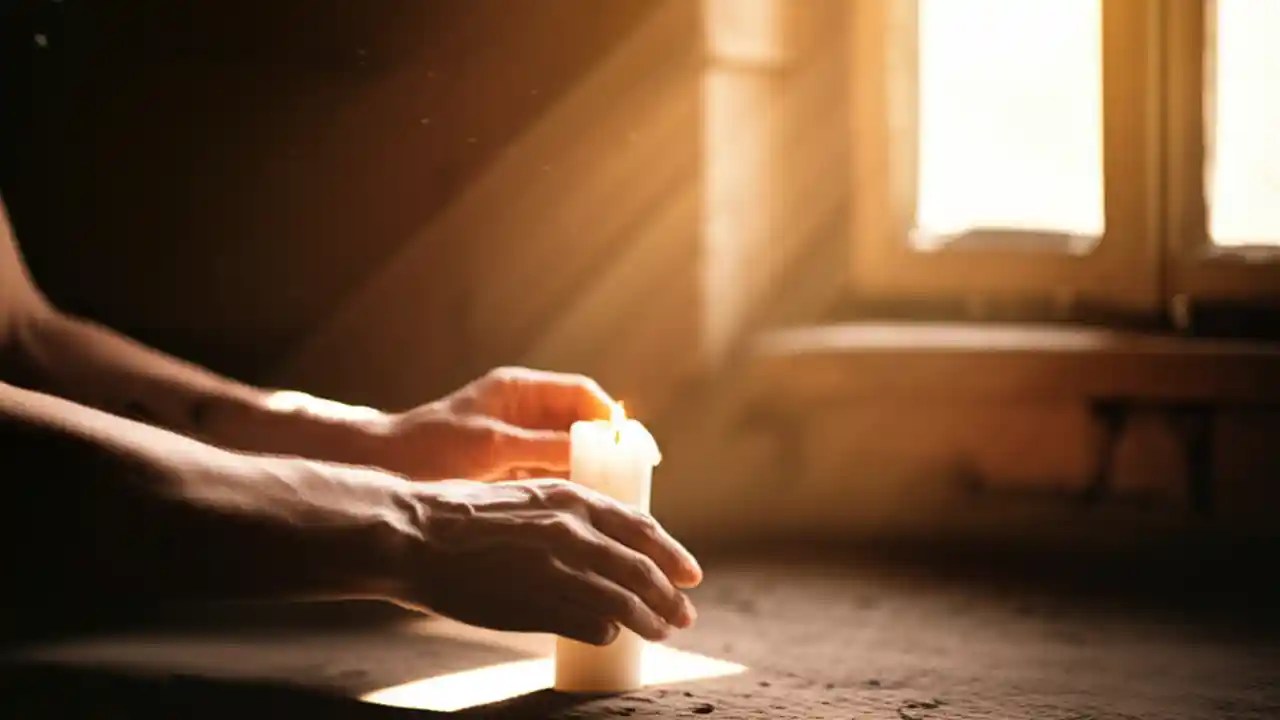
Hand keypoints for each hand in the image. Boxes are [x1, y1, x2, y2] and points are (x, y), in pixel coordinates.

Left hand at [379, 367, 614, 480]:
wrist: (384, 470)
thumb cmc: (430, 448)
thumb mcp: (492, 446)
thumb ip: (542, 447)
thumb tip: (593, 451)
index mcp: (520, 391)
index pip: (583, 395)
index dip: (613, 417)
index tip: (636, 444)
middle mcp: (523, 412)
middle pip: (581, 425)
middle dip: (608, 449)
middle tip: (636, 476)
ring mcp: (516, 441)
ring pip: (568, 453)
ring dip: (591, 473)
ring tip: (617, 499)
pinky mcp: (507, 469)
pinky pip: (549, 475)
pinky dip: (567, 490)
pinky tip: (582, 512)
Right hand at [390, 478, 701, 644]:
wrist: (417, 534)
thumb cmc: (465, 515)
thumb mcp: (530, 499)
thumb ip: (570, 517)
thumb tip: (608, 543)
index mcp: (574, 500)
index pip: (643, 529)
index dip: (673, 554)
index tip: (691, 573)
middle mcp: (574, 533)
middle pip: (642, 571)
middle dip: (670, 596)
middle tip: (685, 614)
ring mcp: (557, 572)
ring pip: (624, 604)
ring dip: (650, 621)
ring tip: (661, 632)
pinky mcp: (537, 606)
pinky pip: (589, 625)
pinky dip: (607, 633)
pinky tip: (610, 637)